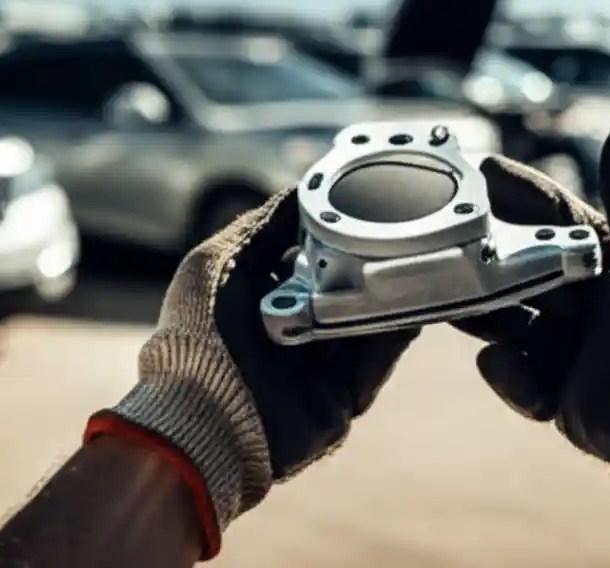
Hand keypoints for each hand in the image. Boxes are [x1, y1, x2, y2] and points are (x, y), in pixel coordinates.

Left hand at [91, 189, 418, 536]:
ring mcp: (315, 370)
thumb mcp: (217, 262)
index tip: (363, 209)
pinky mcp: (336, 403)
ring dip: (388, 299)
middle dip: (370, 267)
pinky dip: (392, 338)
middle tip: (397, 238)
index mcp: (260, 300)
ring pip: (367, 326)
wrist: (200, 419)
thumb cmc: (196, 336)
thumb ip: (262, 226)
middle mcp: (290, 334)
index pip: (312, 261)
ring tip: (413, 267)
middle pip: (346, 292)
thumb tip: (304, 190)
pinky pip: (375, 364)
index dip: (336, 236)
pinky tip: (410, 309)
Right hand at [457, 126, 609, 516]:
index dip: (519, 195)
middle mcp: (592, 303)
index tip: (479, 169)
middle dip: (486, 256)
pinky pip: (518, 378)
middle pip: (521, 271)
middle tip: (443, 235)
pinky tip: (501, 358)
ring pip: (508, 321)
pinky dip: (508, 371)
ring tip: (453, 298)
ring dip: (482, 310)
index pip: (555, 219)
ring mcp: (574, 351)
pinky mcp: (561, 399)